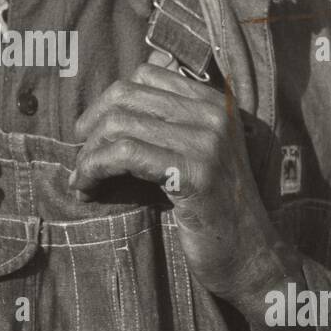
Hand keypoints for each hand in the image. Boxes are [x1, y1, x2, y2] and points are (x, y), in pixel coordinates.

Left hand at [72, 61, 290, 311]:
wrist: (249, 256)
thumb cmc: (211, 210)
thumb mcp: (194, 155)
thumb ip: (166, 122)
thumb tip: (115, 96)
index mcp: (214, 102)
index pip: (145, 73)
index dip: (107, 101)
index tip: (91, 133)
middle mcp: (213, 114)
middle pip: (127, 96)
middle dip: (91, 127)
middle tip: (81, 159)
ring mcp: (207, 141)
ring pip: (121, 125)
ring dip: (88, 154)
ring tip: (82, 179)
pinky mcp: (195, 173)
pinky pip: (126, 155)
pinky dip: (96, 168)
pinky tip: (87, 188)